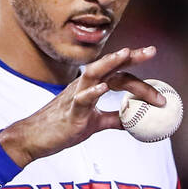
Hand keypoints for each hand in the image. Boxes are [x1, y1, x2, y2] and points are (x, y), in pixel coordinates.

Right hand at [0, 46, 165, 166]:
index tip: (152, 55)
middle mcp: (84, 86)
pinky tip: (103, 88)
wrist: (35, 138)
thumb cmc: (64, 128)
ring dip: (110, 63)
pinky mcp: (70, 112)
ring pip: (93, 74)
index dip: (135, 65)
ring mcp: (75, 96)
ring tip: (126, 54)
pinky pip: (81, 99)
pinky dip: (92, 92)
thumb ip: (114, 119)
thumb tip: (133, 121)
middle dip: (130, 57)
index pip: (118, 73)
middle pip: (110, 67)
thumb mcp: (95, 123)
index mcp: (92, 87)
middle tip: (151, 50)